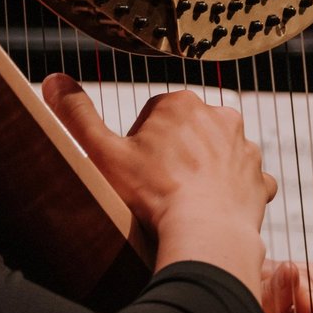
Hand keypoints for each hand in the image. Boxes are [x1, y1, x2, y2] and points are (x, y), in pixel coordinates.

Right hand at [41, 73, 272, 295]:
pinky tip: (214, 210)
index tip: (136, 171)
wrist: (205, 233)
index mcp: (179, 103)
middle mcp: (220, 115)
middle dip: (174, 155)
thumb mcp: (102, 153)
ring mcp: (245, 148)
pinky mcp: (260, 178)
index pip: (153, 117)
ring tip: (183, 203)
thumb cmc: (151, 194)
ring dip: (203, 171)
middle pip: (187, 133)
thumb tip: (52, 78)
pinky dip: (231, 193)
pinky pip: (244, 181)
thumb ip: (76, 115)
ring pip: (217, 155)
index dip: (139, 146)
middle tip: (157, 189)